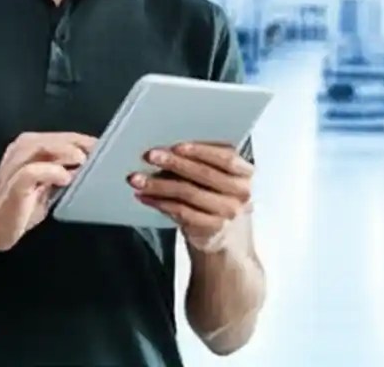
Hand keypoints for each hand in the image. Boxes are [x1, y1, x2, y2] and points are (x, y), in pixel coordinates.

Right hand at [0, 132, 97, 252]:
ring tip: (84, 162)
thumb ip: (66, 171)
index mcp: (30, 147)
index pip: (63, 137)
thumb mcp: (49, 185)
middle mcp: (21, 150)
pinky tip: (65, 179)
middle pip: (56, 138)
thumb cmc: (22, 206)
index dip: (86, 141)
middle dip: (80, 144)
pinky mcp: (14, 184)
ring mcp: (15, 165)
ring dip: (67, 153)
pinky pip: (33, 171)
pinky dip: (52, 172)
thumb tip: (92, 164)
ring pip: (43, 147)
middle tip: (101, 155)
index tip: (106, 150)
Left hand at [131, 142, 253, 252]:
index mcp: (245, 173)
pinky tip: (145, 196)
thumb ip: (201, 163)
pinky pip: (181, 212)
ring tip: (138, 178)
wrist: (227, 237)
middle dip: (174, 163)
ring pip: (188, 193)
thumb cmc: (219, 198)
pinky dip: (159, 202)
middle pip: (205, 174)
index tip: (176, 146)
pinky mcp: (210, 229)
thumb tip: (165, 151)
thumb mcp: (219, 177)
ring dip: (159, 184)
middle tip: (151, 156)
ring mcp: (227, 213)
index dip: (201, 151)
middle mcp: (241, 193)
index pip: (226, 158)